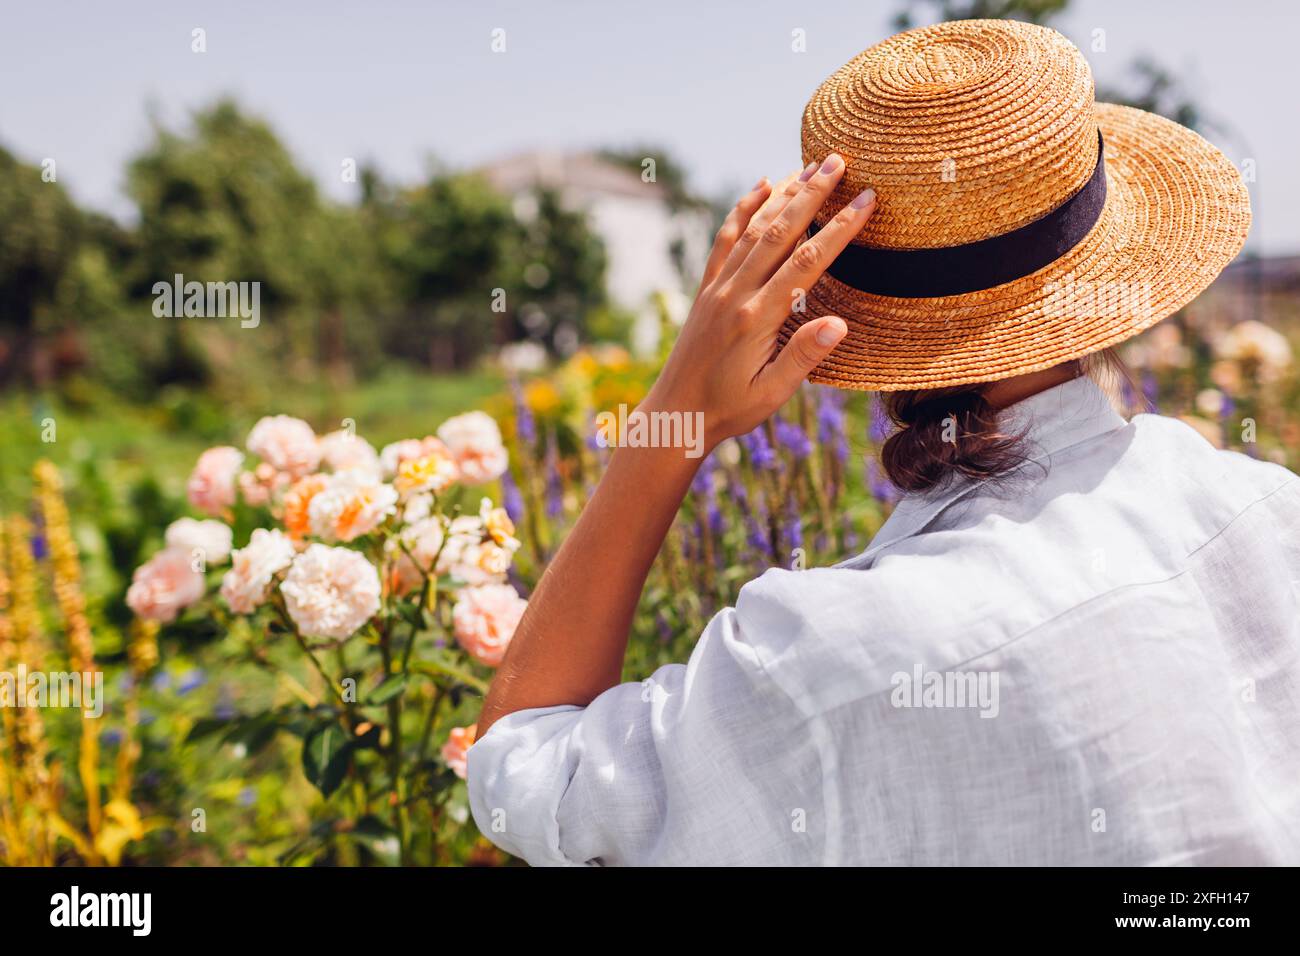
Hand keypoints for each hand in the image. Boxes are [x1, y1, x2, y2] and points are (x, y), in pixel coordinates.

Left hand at [643, 154, 875, 449]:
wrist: (674, 415)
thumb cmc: (728, 410)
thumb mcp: (771, 394)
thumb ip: (803, 357)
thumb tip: (840, 324)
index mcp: (756, 319)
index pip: (807, 263)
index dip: (840, 228)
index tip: (867, 200)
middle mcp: (735, 294)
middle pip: (780, 231)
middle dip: (812, 193)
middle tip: (839, 159)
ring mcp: (717, 288)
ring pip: (753, 229)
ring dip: (783, 194)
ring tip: (810, 165)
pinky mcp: (706, 289)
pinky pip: (725, 238)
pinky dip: (744, 208)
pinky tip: (762, 186)